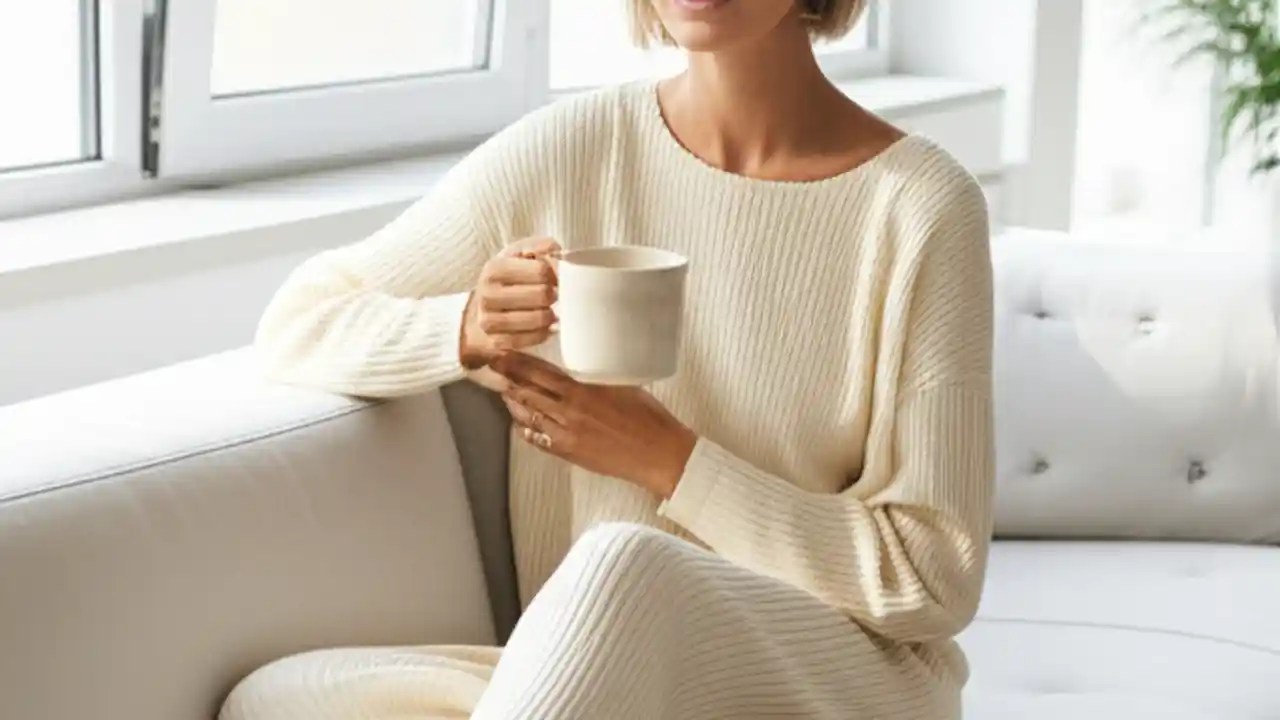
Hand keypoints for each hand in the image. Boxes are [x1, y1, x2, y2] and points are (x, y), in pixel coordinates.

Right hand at [460, 237, 559, 369]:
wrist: (483, 305)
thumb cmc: (510, 276)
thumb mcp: (521, 253)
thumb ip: (543, 247)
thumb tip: (560, 260)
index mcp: (494, 268)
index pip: (541, 271)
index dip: (556, 274)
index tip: (555, 278)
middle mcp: (488, 294)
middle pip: (542, 295)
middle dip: (554, 295)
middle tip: (553, 295)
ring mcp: (489, 321)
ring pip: (540, 319)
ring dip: (551, 315)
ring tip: (550, 309)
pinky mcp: (497, 341)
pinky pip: (532, 339)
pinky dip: (544, 333)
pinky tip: (546, 326)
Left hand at [493, 352, 697, 498]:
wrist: (658, 453)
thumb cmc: (649, 417)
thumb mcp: (624, 385)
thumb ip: (597, 376)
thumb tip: (582, 366)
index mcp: (583, 390)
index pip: (540, 372)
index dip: (517, 362)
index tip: (503, 353)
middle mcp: (570, 412)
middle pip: (527, 392)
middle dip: (507, 378)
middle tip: (492, 367)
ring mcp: (566, 435)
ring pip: (528, 415)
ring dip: (514, 402)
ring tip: (505, 392)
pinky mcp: (569, 453)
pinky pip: (538, 439)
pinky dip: (527, 429)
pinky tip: (521, 422)